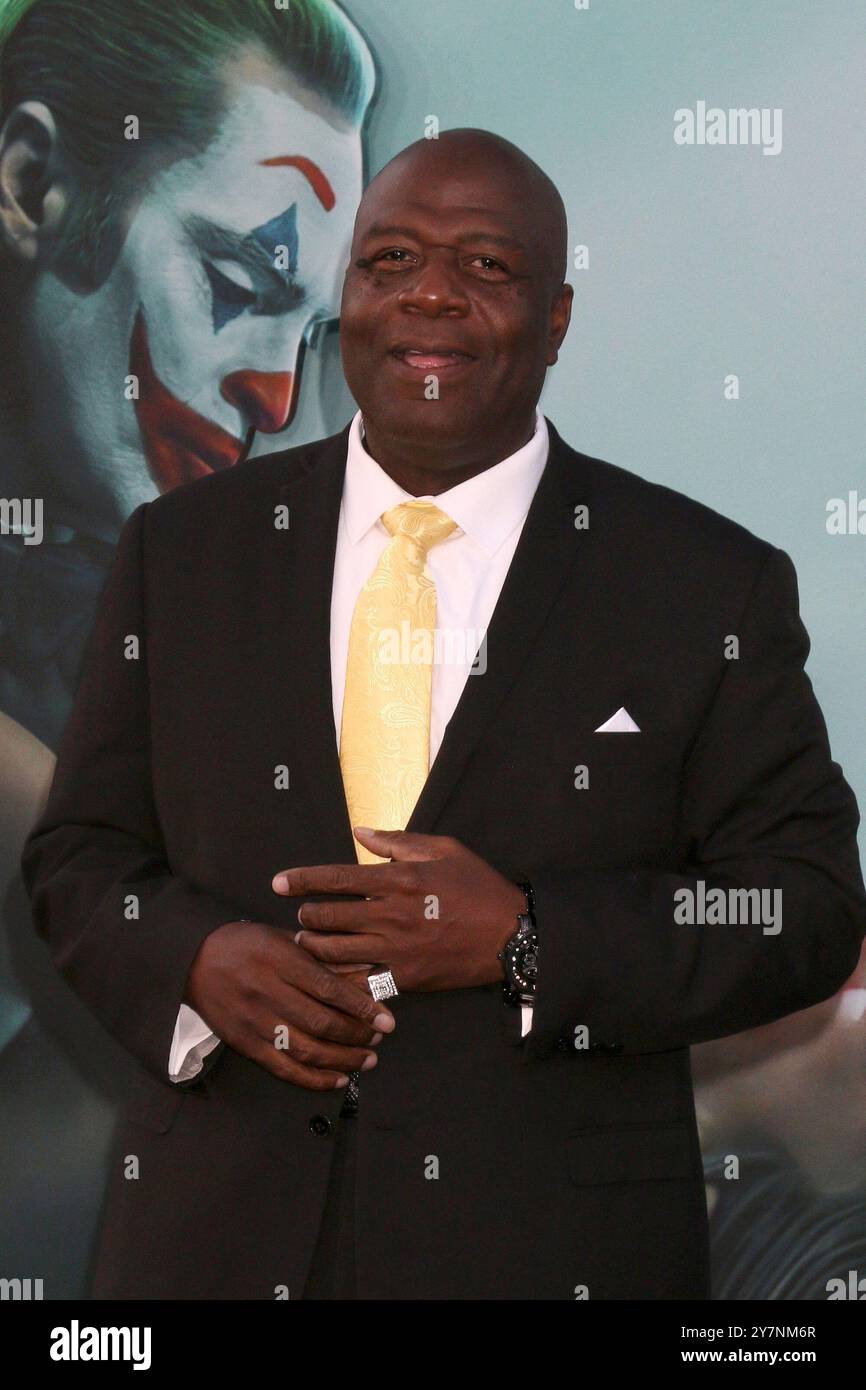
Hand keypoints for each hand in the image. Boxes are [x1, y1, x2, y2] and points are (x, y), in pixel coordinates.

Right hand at [184, 919, 395, 1090]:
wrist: (193, 961)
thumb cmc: (244, 945)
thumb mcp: (283, 938)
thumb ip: (321, 957)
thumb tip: (364, 973)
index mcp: (280, 961)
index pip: (328, 988)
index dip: (361, 1006)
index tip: (386, 1019)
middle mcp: (268, 993)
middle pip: (321, 1023)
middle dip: (357, 1034)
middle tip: (380, 1038)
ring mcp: (256, 1022)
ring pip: (306, 1050)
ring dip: (342, 1059)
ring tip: (367, 1059)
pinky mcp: (246, 1044)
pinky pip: (284, 1069)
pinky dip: (314, 1079)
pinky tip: (338, 1079)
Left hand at [273, 828, 525, 991]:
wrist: (510, 934)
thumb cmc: (478, 886)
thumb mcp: (444, 849)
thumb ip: (398, 842)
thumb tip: (360, 832)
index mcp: (398, 879)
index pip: (336, 878)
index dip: (302, 880)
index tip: (278, 882)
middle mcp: (391, 914)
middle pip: (328, 917)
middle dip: (306, 915)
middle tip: (302, 915)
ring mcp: (397, 949)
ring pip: (335, 952)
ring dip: (314, 947)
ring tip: (306, 943)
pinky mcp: (405, 978)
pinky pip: (360, 982)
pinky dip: (339, 979)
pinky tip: (329, 975)